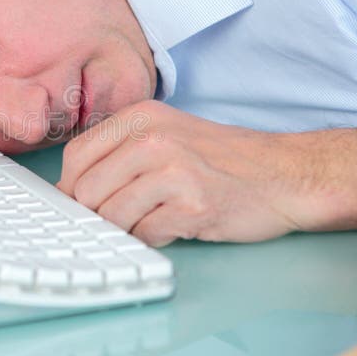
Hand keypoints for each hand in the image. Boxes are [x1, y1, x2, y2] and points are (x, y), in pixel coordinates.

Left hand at [58, 101, 356, 246]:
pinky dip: (153, 238)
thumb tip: (71, 190)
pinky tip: (173, 225)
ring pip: (111, 216)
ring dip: (125, 228)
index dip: (71, 187)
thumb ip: (118, 153)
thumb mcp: (164, 135)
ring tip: (151, 219)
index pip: (75, 156)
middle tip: (119, 218)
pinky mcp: (192, 205)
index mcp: (140, 117)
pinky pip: (145, 234)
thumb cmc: (221, 159)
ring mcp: (173, 170)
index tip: (80, 203)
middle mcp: (152, 138)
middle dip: (96, 214)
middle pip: (86, 190)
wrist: (285, 173)